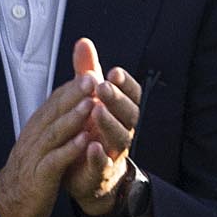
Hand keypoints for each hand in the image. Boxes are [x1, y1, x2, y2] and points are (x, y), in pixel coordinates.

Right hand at [0, 66, 101, 216]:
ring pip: (54, 132)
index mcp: (38, 127)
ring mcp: (36, 155)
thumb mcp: (43, 140)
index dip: (71, 87)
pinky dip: (70, 149)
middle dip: (73, 94)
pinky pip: (55, 160)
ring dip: (72, 117)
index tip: (90, 72)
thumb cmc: (32, 168)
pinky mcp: (40, 175)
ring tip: (90, 103)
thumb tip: (72, 96)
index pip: (54, 101)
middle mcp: (35, 136)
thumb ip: (56, 119)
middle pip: (54, 111)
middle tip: (91, 78)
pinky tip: (84, 140)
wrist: (9, 202)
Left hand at [62, 37, 142, 216]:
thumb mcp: (89, 98)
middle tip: (103, 87)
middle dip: (117, 99)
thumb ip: (87, 71)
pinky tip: (91, 146)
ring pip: (120, 137)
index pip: (133, 95)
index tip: (114, 71)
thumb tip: (83, 42)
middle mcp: (122, 130)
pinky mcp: (101, 173)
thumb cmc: (92, 130)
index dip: (126, 84)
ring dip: (109, 124)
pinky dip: (99, 157)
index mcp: (121, 112)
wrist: (88, 174)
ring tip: (96, 111)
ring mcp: (114, 152)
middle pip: (129, 114)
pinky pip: (104, 165)